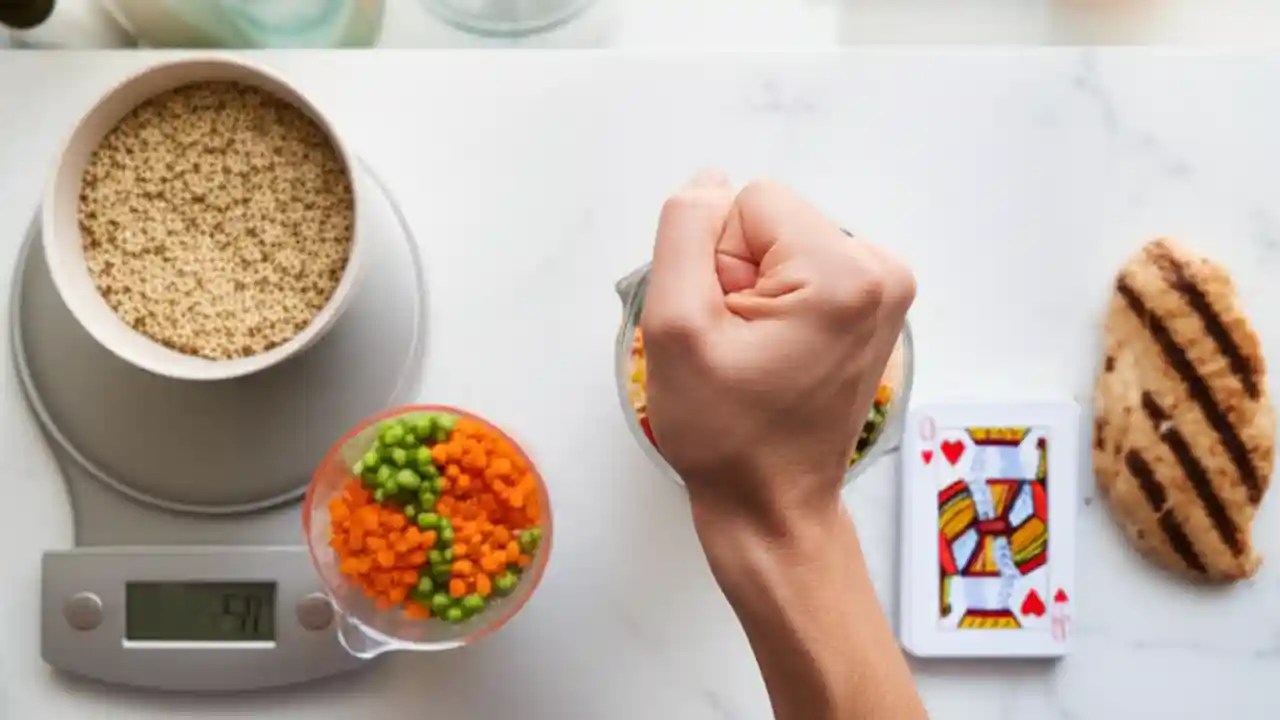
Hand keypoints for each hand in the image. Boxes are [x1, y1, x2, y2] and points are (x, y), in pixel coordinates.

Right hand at [641, 172, 914, 532]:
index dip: (716, 260)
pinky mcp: (877, 309)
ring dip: (756, 293)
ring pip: (784, 246)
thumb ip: (684, 232)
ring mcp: (886, 292)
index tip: (726, 325)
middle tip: (739, 346)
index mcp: (843, 273)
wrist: (772, 506)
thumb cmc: (726, 434)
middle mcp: (882, 272)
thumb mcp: (676, 327)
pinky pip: (805, 270)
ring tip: (757, 356)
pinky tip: (777, 356)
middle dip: (739, 274)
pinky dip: (781, 306)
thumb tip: (708, 180)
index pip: (748, 201)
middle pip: (772, 222)